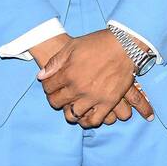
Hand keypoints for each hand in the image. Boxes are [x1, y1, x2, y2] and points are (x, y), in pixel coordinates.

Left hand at [37, 29, 153, 126]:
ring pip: (73, 114)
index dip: (47, 86)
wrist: (125, 45)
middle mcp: (78, 88)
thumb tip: (41, 76)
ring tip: (71, 105)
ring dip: (69, 111)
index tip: (51, 85)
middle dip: (55, 98)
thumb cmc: (98, 43)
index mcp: (68, 73)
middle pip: (57, 102)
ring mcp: (93, 97)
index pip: (48, 87)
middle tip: (59, 95)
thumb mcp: (72, 46)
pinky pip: (94, 120)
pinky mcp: (108, 103)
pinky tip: (85, 116)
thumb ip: (55, 62)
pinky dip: (87, 121)